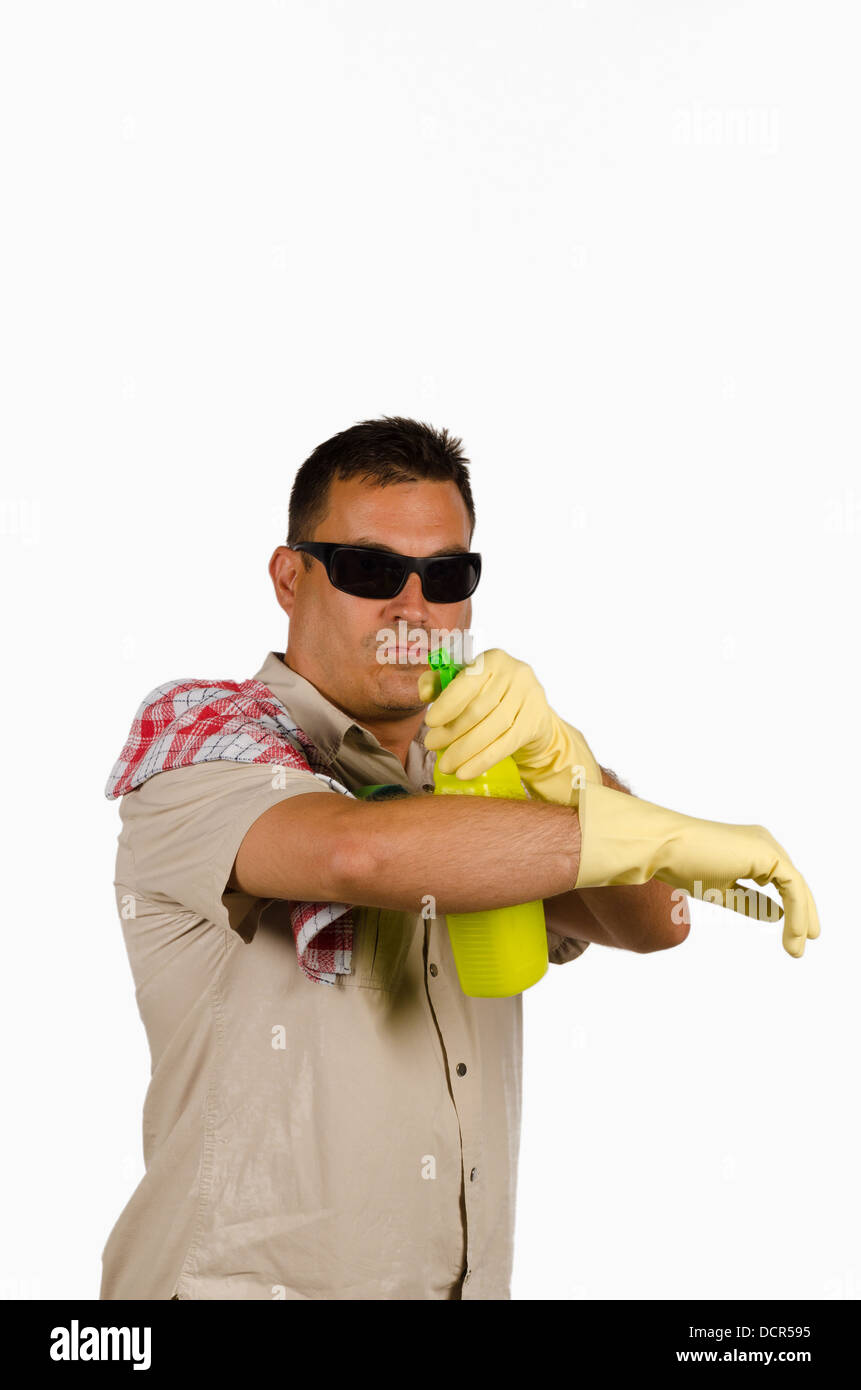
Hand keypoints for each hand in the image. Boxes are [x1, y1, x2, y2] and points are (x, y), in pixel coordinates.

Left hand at [417, 647, 601, 789]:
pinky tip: (465, 772)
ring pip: (492, 729)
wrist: (529, 710)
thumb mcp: (465, 683)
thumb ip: (439, 683)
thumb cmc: (488, 694)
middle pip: (479, 709)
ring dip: (464, 750)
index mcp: (493, 659)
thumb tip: (424, 693)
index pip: (468, 682)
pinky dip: (483, 761)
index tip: (430, 722)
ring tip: (445, 764)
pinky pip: (506, 745)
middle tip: (431, 745)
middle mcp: (515, 674)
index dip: (448, 704)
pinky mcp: (536, 722)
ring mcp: (530, 698)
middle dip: (451, 731)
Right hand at [575, 780, 820, 957]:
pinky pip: (792, 887)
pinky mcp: (767, 854)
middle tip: (802, 946)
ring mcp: (765, 846)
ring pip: (795, 886)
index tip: (794, 935)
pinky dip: (797, 912)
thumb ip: (750, 901)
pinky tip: (794, 934)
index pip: (779, 880)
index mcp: (750, 848)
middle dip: (802, 915)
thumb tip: (776, 914)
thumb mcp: (723, 890)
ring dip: (801, 919)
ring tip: (796, 948)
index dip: (791, 907)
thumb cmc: (682, 865)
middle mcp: (762, 843)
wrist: (664, 847)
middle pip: (791, 882)